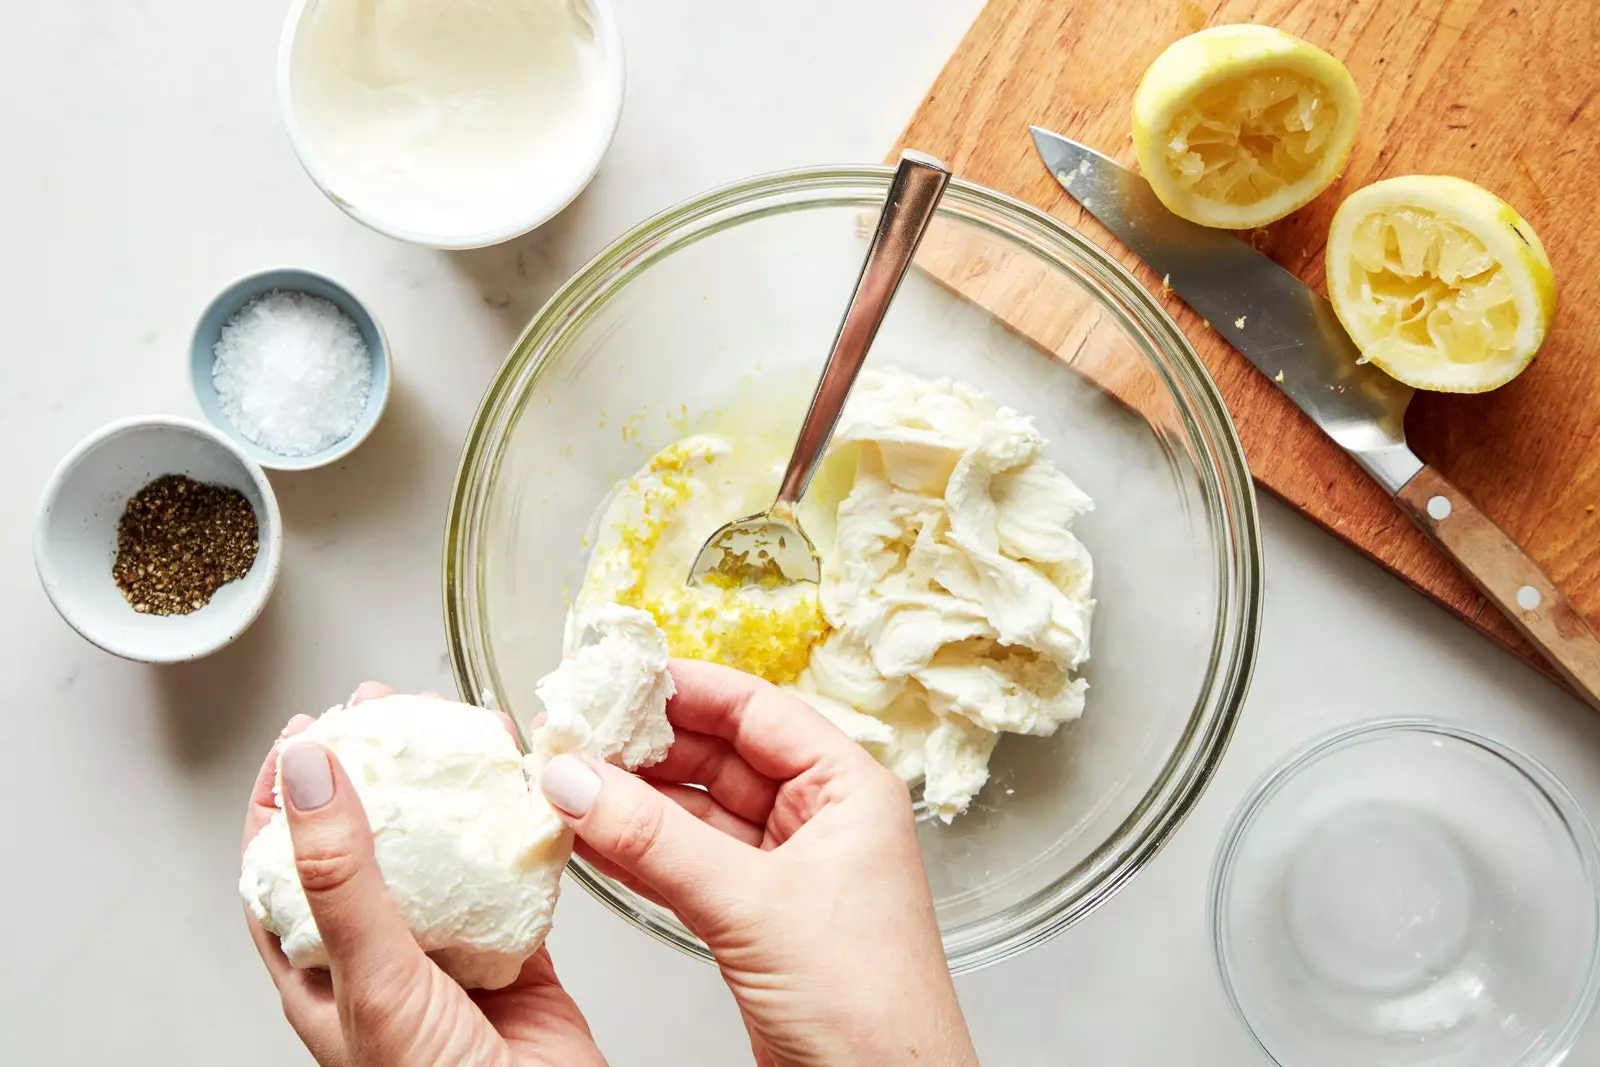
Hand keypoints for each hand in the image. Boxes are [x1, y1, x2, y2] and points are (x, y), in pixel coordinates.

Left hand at [241, 682, 606, 1066]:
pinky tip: (526, 792)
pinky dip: (520, 830)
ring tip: (454, 731)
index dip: (285, 796)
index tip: (305, 730)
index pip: (280, 867)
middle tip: (387, 709)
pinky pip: (514, 879)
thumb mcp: (371, 980)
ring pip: (441, 853)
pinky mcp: (517, 955)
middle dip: (373, 771)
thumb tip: (308, 773)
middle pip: (366, 843)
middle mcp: (382, 956)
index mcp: (320, 972)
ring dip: (446, 791)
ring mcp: (449, 954)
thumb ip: (341, 877)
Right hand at [539, 661, 979, 1066]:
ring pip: (694, 812)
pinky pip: (685, 863)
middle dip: (644, 745)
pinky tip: (586, 836)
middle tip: (571, 732)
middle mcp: (820, 818)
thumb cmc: (871, 1007)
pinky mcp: (754, 918)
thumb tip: (578, 779)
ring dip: (631, 800)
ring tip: (563, 779)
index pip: (756, 708)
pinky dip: (637, 850)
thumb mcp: (755, 906)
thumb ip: (657, 841)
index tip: (614, 677)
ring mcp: (785, 869)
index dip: (683, 688)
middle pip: (719, 754)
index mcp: (848, 788)